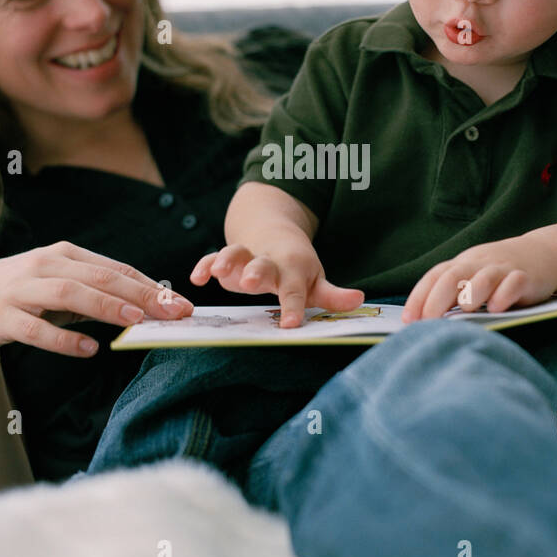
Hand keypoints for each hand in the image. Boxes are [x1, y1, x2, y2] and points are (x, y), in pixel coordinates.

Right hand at [0, 241, 192, 357]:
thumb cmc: (24, 294)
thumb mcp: (61, 286)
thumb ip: (98, 294)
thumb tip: (148, 308)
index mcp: (65, 255)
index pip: (116, 270)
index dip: (151, 287)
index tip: (181, 306)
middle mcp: (45, 266)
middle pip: (100, 278)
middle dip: (140, 295)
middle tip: (172, 313)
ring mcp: (21, 290)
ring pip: (69, 294)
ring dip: (105, 307)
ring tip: (135, 321)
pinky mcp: (0, 316)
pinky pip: (34, 328)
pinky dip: (62, 339)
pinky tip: (88, 350)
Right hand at [190, 239, 363, 327]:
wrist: (272, 231)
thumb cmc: (296, 267)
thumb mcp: (315, 280)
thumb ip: (332, 295)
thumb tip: (360, 300)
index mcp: (294, 270)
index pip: (295, 291)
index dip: (293, 307)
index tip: (290, 325)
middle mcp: (269, 261)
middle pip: (263, 265)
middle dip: (256, 272)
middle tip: (251, 281)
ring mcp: (247, 256)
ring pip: (236, 254)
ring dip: (227, 261)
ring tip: (218, 272)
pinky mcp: (227, 257)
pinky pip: (213, 257)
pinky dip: (204, 264)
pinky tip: (196, 278)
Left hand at [401, 237, 556, 322]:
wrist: (545, 253)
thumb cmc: (500, 273)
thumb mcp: (474, 277)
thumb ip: (453, 294)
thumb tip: (423, 324)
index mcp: (463, 264)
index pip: (435, 276)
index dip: (419, 296)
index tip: (408, 320)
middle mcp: (480, 264)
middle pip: (454, 276)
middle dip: (437, 299)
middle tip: (428, 322)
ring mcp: (504, 269)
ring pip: (484, 277)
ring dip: (472, 292)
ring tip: (464, 310)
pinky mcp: (528, 277)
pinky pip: (515, 282)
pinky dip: (505, 293)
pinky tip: (497, 308)